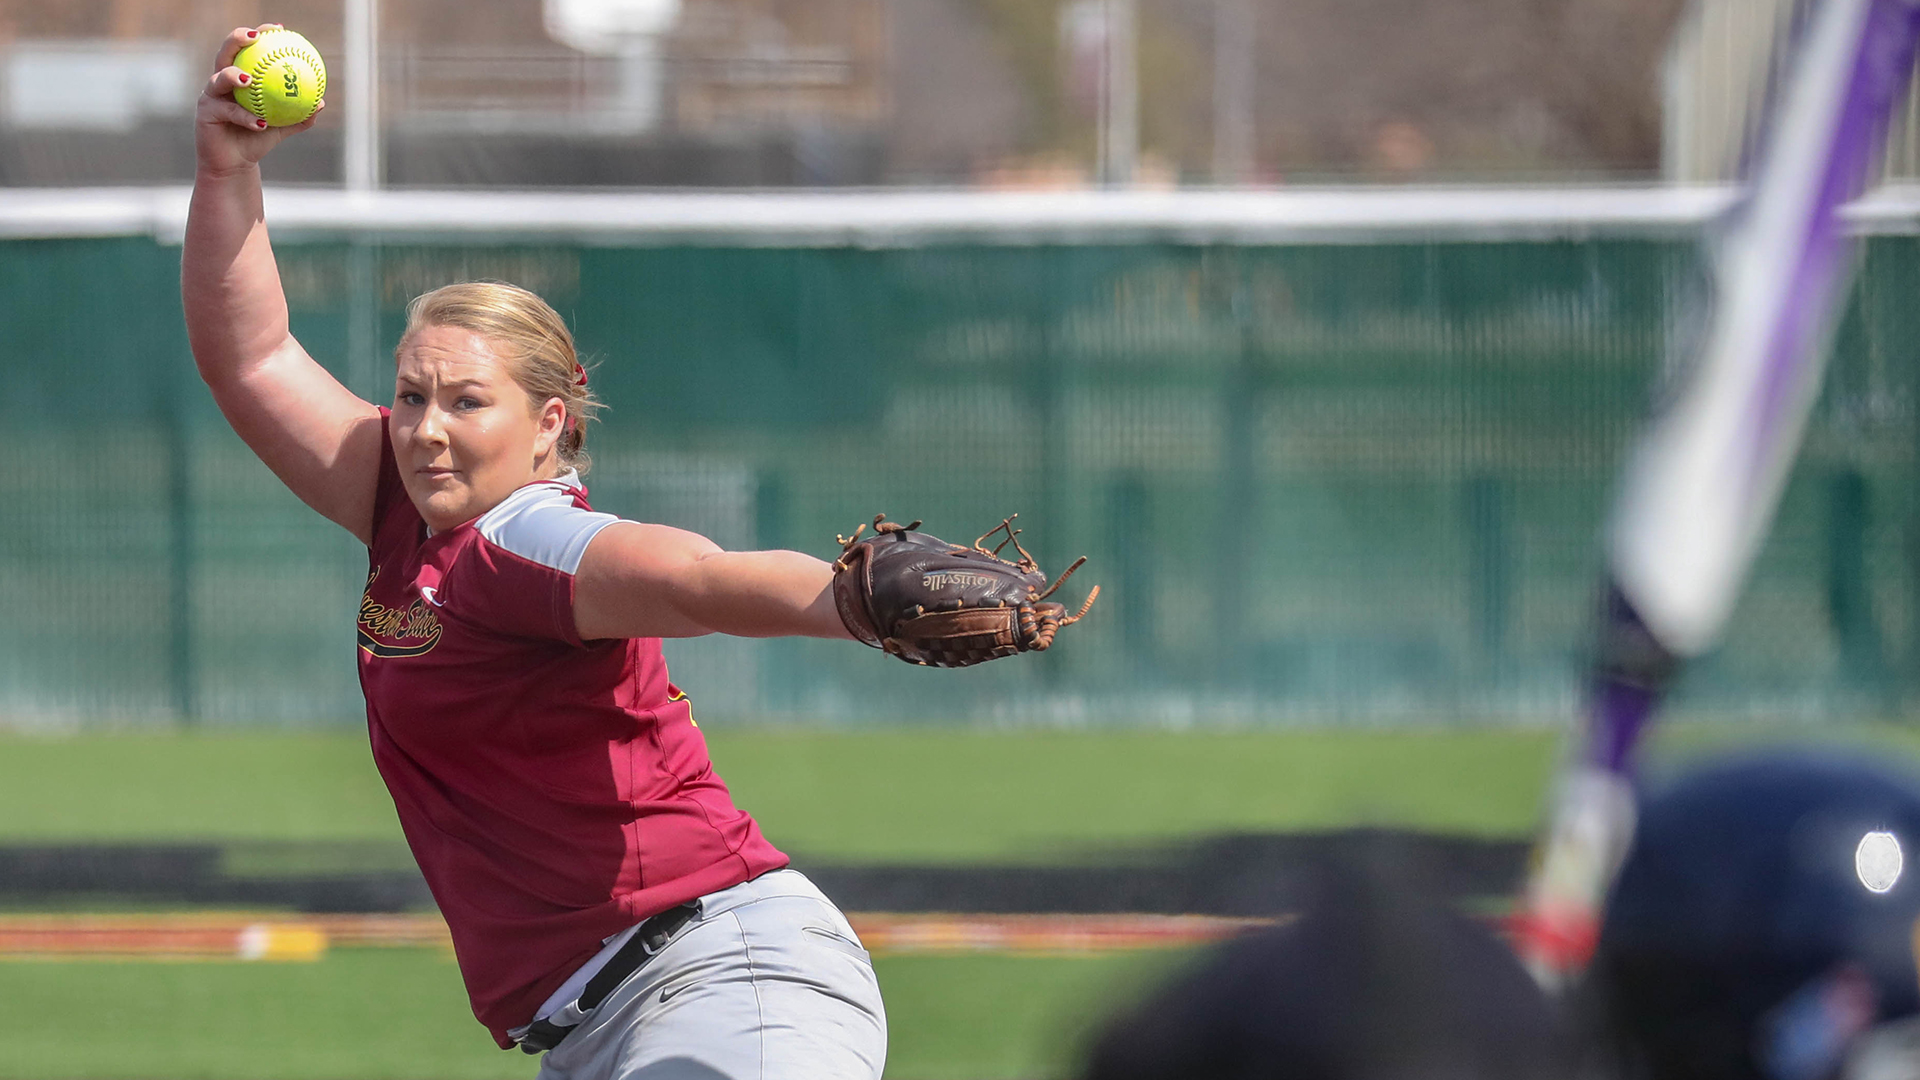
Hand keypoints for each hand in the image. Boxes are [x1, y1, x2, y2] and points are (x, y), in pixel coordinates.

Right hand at [195, 25, 324, 177]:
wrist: (235, 164)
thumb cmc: (256, 139)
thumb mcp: (282, 126)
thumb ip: (300, 115)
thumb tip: (321, 102)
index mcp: (239, 77)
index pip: (247, 50)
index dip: (259, 35)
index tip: (279, 29)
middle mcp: (221, 81)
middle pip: (225, 52)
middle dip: (237, 39)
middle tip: (254, 38)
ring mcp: (210, 95)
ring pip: (219, 78)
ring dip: (232, 76)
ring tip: (247, 78)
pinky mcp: (205, 112)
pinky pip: (227, 112)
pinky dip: (245, 117)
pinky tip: (260, 122)